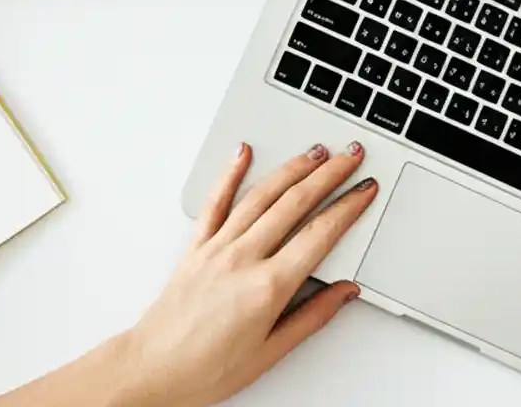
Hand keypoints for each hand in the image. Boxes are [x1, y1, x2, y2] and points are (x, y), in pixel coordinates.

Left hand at [0, 141, 377, 406]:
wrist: (155, 369)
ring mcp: (217, 248)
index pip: (320, 234)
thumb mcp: (273, 351)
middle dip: (328, 174)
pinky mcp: (195, 246)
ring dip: (291, 168)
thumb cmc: (208, 369)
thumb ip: (313, 316)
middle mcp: (243, 259)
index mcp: (268, 287)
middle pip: (294, 203)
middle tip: (351, 155)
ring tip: (314, 151)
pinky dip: (230, 173)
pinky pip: (215, 201)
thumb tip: (345, 291)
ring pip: (260, 195)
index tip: (365, 190)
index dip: (349, 207)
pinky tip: (243, 153)